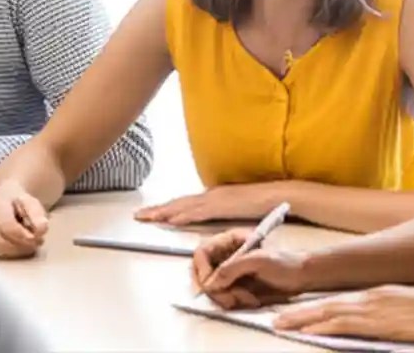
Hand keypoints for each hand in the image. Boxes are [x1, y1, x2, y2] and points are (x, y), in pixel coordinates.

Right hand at [0, 181, 48, 258]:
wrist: (8, 199)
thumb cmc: (21, 202)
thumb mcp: (32, 203)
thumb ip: (37, 214)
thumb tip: (41, 229)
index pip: (6, 225)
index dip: (23, 236)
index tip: (39, 237)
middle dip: (21, 245)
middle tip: (38, 242)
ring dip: (17, 251)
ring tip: (31, 245)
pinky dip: (11, 253)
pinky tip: (22, 248)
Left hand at [135, 182, 282, 225]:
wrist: (275, 194)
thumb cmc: (259, 203)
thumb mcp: (236, 208)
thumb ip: (222, 211)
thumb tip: (213, 218)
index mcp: (211, 196)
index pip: (183, 203)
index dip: (166, 208)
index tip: (150, 213)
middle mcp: (208, 195)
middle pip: (177, 203)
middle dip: (156, 210)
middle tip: (138, 216)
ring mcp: (213, 200)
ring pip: (182, 207)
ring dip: (163, 212)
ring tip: (146, 217)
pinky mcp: (220, 206)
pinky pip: (197, 212)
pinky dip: (182, 215)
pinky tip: (170, 219)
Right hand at [192, 228, 307, 308]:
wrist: (302, 277)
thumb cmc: (284, 262)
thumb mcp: (258, 261)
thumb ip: (232, 268)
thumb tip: (210, 283)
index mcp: (228, 242)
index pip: (201, 254)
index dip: (202, 270)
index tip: (210, 286)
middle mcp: (225, 256)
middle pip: (202, 274)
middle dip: (216, 289)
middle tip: (231, 298)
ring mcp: (230, 273)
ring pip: (212, 289)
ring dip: (227, 298)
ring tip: (248, 298)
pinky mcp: (236, 287)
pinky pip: (224, 298)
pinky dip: (234, 302)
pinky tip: (250, 300)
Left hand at [273, 286, 413, 342]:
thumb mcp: (403, 311)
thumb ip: (382, 315)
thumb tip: (367, 324)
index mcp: (374, 296)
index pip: (335, 302)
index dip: (312, 309)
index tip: (293, 314)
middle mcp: (368, 299)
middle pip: (324, 305)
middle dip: (298, 313)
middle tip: (275, 319)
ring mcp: (372, 309)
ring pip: (327, 313)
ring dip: (301, 319)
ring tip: (280, 324)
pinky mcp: (378, 322)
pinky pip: (343, 324)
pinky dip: (322, 326)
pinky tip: (308, 331)